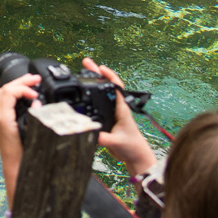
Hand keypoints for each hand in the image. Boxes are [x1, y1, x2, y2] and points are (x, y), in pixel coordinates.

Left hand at [0, 73, 40, 204]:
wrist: (16, 169)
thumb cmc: (24, 156)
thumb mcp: (32, 135)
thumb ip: (35, 117)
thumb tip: (36, 102)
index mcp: (2, 118)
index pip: (9, 92)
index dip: (24, 87)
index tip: (36, 92)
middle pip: (5, 89)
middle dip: (22, 81)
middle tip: (37, 78)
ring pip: (4, 93)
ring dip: (19, 85)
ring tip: (33, 81)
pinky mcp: (0, 121)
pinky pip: (6, 101)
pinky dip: (16, 93)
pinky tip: (27, 93)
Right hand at [80, 58, 155, 174]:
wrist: (134, 156)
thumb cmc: (131, 146)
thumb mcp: (117, 142)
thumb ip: (105, 139)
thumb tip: (94, 134)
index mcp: (122, 108)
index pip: (117, 86)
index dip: (109, 75)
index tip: (100, 67)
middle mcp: (117, 108)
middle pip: (107, 86)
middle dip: (96, 73)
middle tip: (86, 62)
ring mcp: (112, 112)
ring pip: (102, 93)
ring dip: (93, 82)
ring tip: (83, 72)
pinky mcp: (107, 119)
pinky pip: (98, 103)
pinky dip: (91, 96)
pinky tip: (83, 94)